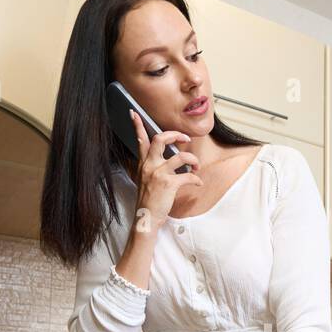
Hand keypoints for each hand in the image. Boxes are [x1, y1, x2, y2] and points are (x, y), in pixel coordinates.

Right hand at [130, 110, 203, 225]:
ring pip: (180, 156)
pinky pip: (188, 176)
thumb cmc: (148, 201)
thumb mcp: (144, 180)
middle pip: (161, 139)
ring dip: (193, 159)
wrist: (145, 218)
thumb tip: (166, 160)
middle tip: (185, 138)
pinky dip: (196, 179)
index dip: (137, 125)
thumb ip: (151, 168)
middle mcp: (149, 166)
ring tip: (196, 165)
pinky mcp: (169, 184)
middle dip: (175, 135)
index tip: (134, 113)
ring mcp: (159, 174)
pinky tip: (198, 183)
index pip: (140, 140)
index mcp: (143, 164)